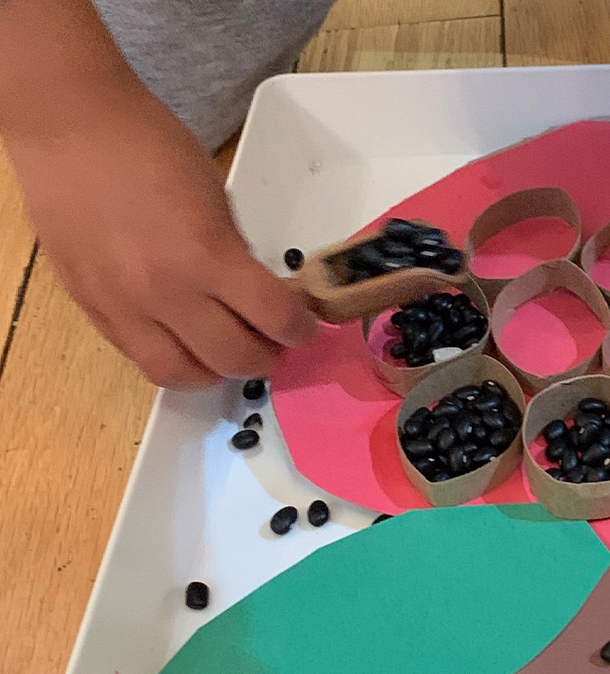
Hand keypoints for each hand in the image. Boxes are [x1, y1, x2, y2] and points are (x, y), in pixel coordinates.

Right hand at [6, 85, 315, 389]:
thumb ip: (235, 253)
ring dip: (215, 373)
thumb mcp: (215, 196)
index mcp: (207, 254)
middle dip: (264, 357)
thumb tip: (252, 293)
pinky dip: (172, 359)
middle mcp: (166, 291)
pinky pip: (140, 358)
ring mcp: (125, 306)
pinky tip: (184, 344)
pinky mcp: (93, 309)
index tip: (305, 328)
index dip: (300, 330)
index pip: (274, 317)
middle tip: (270, 344)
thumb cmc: (148, 147)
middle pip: (234, 359)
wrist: (68, 126)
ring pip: (183, 375)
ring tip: (225, 354)